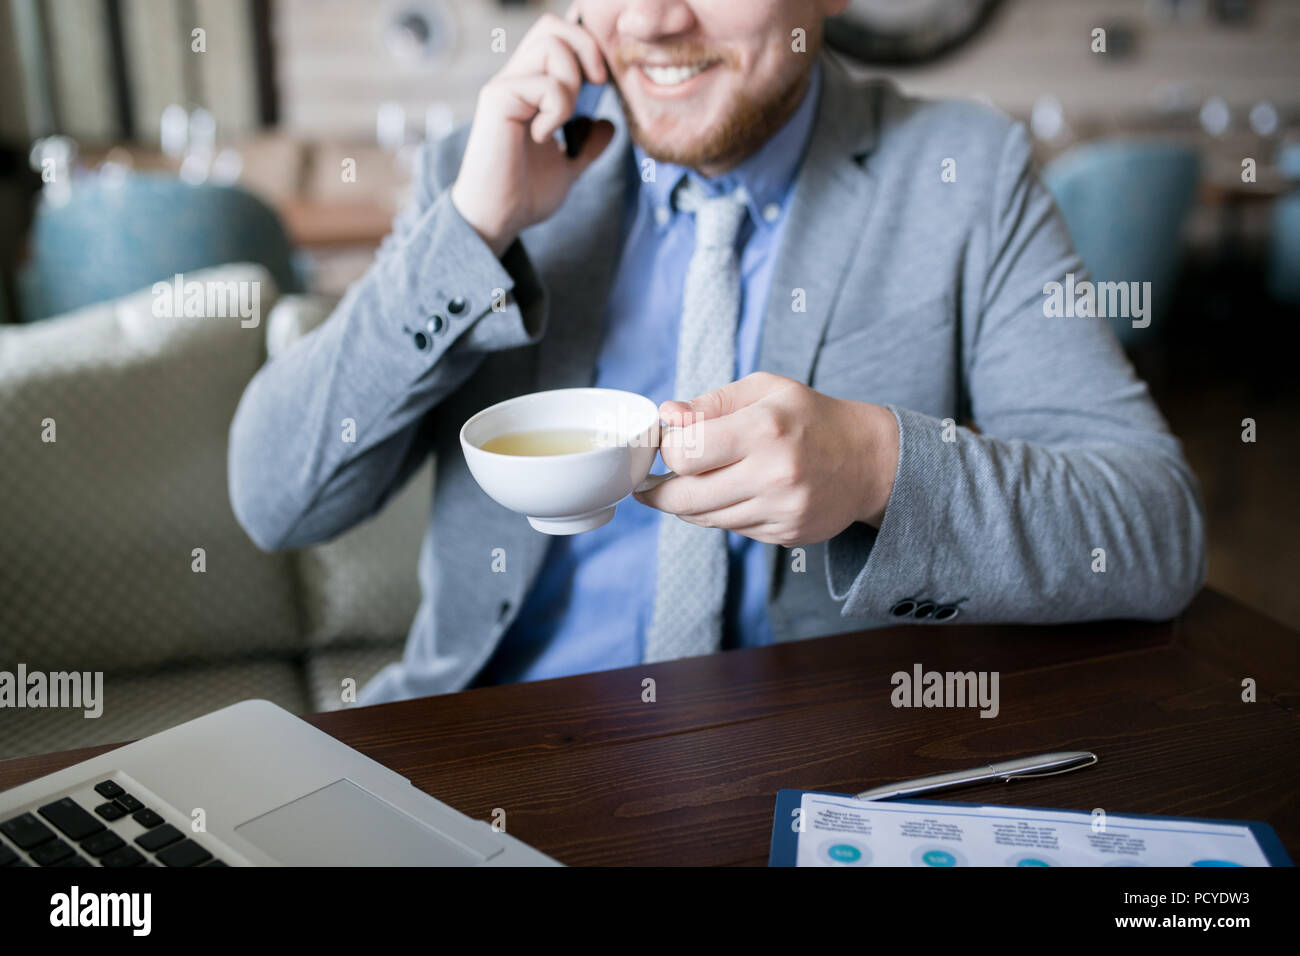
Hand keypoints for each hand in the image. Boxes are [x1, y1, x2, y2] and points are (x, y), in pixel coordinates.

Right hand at [450, 7, 614, 257]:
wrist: (498, 220)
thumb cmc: (523, 195)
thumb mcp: (568, 168)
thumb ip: (588, 145)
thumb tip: (608, 125)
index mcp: (530, 89)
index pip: (557, 37)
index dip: (586, 46)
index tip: (602, 82)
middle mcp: (515, 80)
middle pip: (553, 27)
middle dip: (587, 49)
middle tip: (596, 86)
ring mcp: (505, 87)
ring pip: (552, 45)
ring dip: (572, 82)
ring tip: (562, 119)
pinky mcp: (498, 100)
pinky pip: (544, 83)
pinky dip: (557, 109)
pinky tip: (543, 137)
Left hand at [634, 373, 899, 545]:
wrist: (869, 461)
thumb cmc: (811, 418)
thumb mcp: (766, 390)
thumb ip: (712, 403)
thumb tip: (667, 416)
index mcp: (765, 429)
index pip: (685, 453)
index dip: (665, 450)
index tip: (665, 445)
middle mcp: (774, 474)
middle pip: (685, 497)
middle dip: (658, 491)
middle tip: (648, 483)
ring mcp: (781, 510)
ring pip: (704, 519)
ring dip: (686, 504)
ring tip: (688, 484)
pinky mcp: (785, 535)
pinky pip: (731, 530)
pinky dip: (720, 514)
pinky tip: (730, 494)